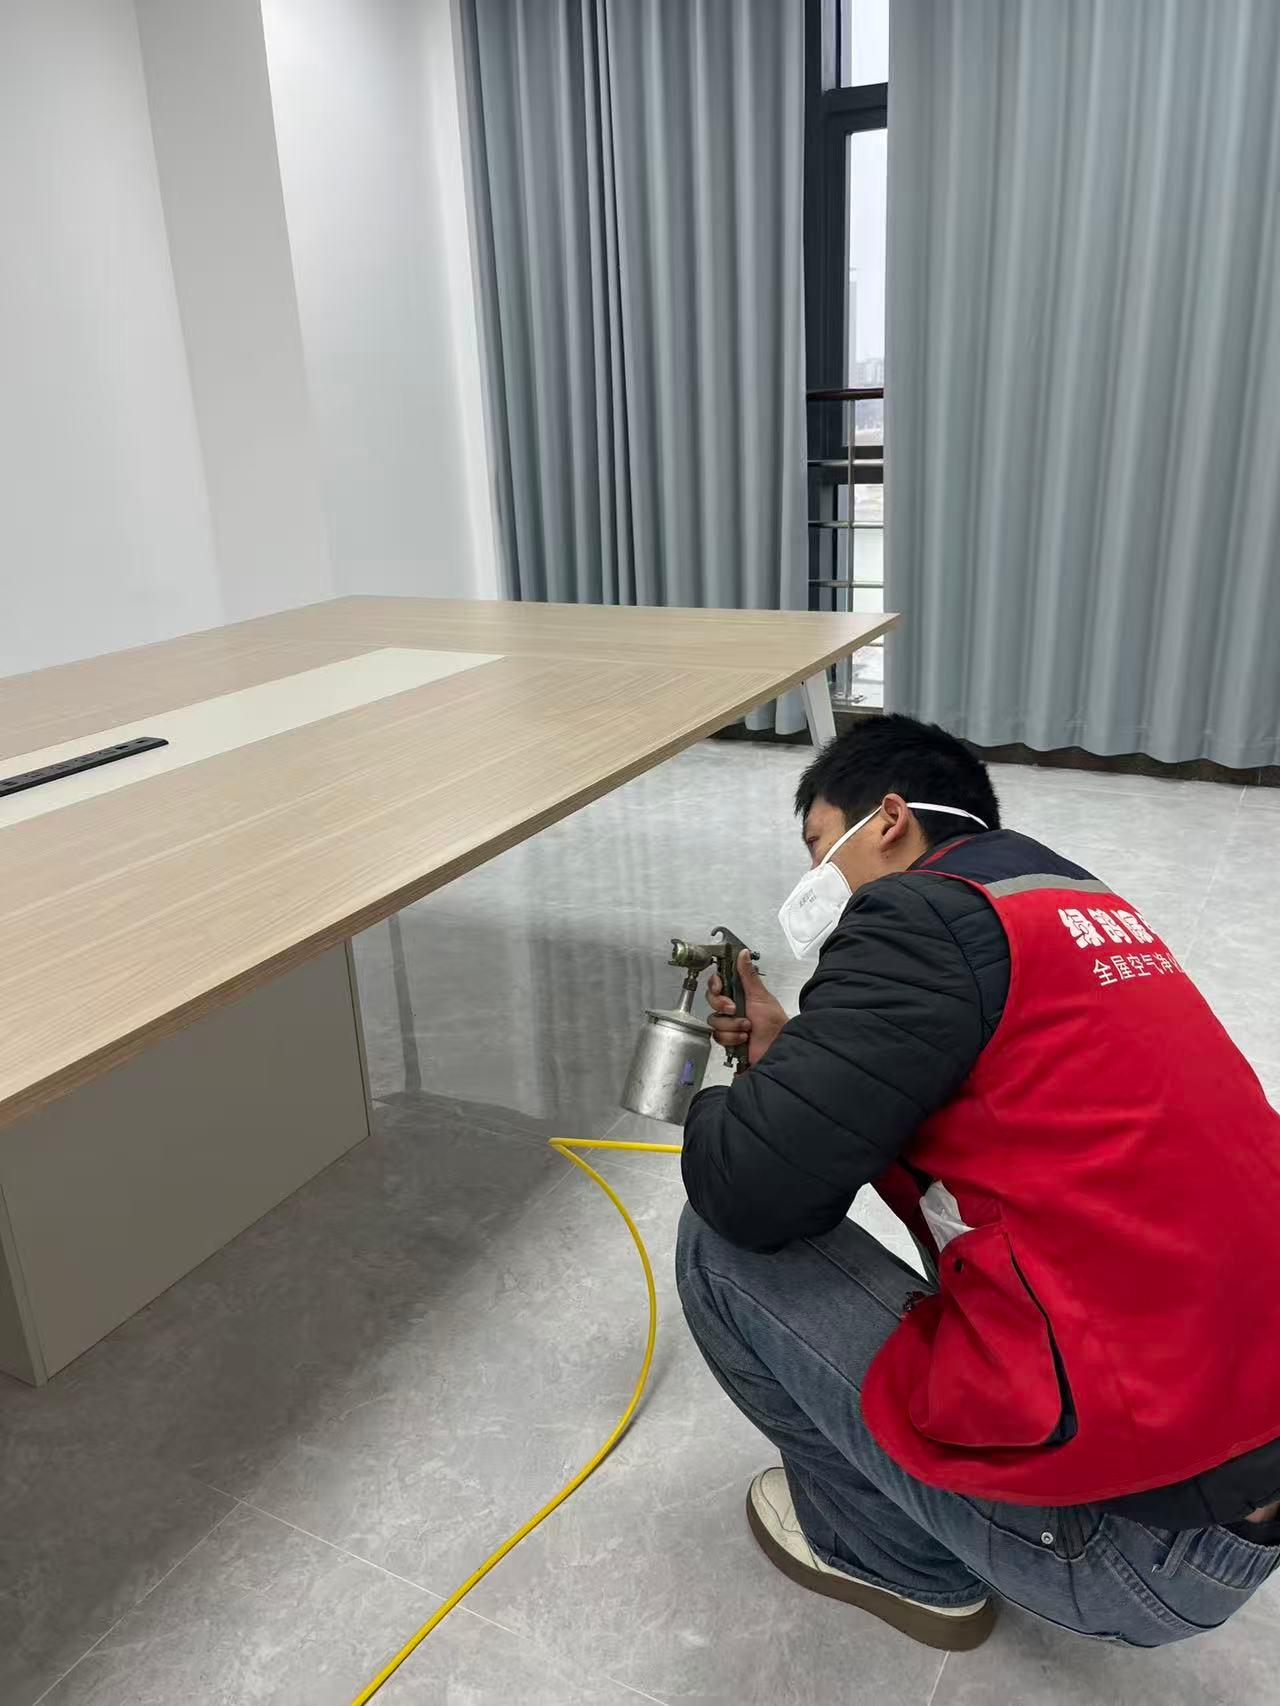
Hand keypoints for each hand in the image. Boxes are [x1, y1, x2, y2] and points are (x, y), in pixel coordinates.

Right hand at [707, 949, 787, 1068]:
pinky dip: (732, 1038)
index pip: (717, 985)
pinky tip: (743, 1038)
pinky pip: (718, 1036)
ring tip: (747, 1027)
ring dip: (732, 1025)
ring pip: (714, 1021)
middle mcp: (732, 1008)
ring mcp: (730, 1024)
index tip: (719, 988)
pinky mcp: (728, 1039)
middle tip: (734, 1009)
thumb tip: (743, 954)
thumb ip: (748, 975)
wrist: (777, 1046)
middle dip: (722, 1006)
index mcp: (739, 994)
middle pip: (712, 1002)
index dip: (715, 985)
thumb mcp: (760, 995)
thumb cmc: (773, 1021)